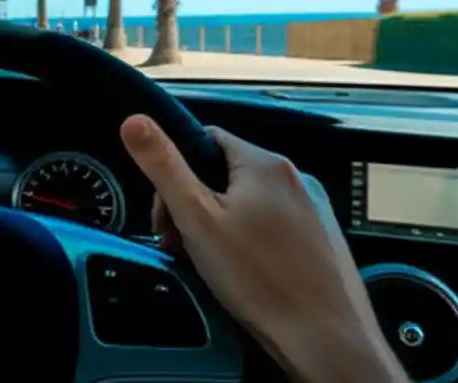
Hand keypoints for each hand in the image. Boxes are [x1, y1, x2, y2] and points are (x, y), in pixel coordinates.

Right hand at [119, 116, 406, 382]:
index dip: (175, 171)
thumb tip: (134, 121)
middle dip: (194, 204)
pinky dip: (248, 241)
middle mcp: (292, 177)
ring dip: (218, 225)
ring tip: (209, 261)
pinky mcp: (317, 238)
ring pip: (246, 203)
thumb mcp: (197, 219)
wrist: (323, 336)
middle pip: (224, 174)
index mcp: (263, 163)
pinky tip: (241, 271)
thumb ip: (164, 167)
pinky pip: (270, 226)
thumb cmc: (260, 279)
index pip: (205, 139)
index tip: (166, 210)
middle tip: (181, 242)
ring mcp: (309, 208)